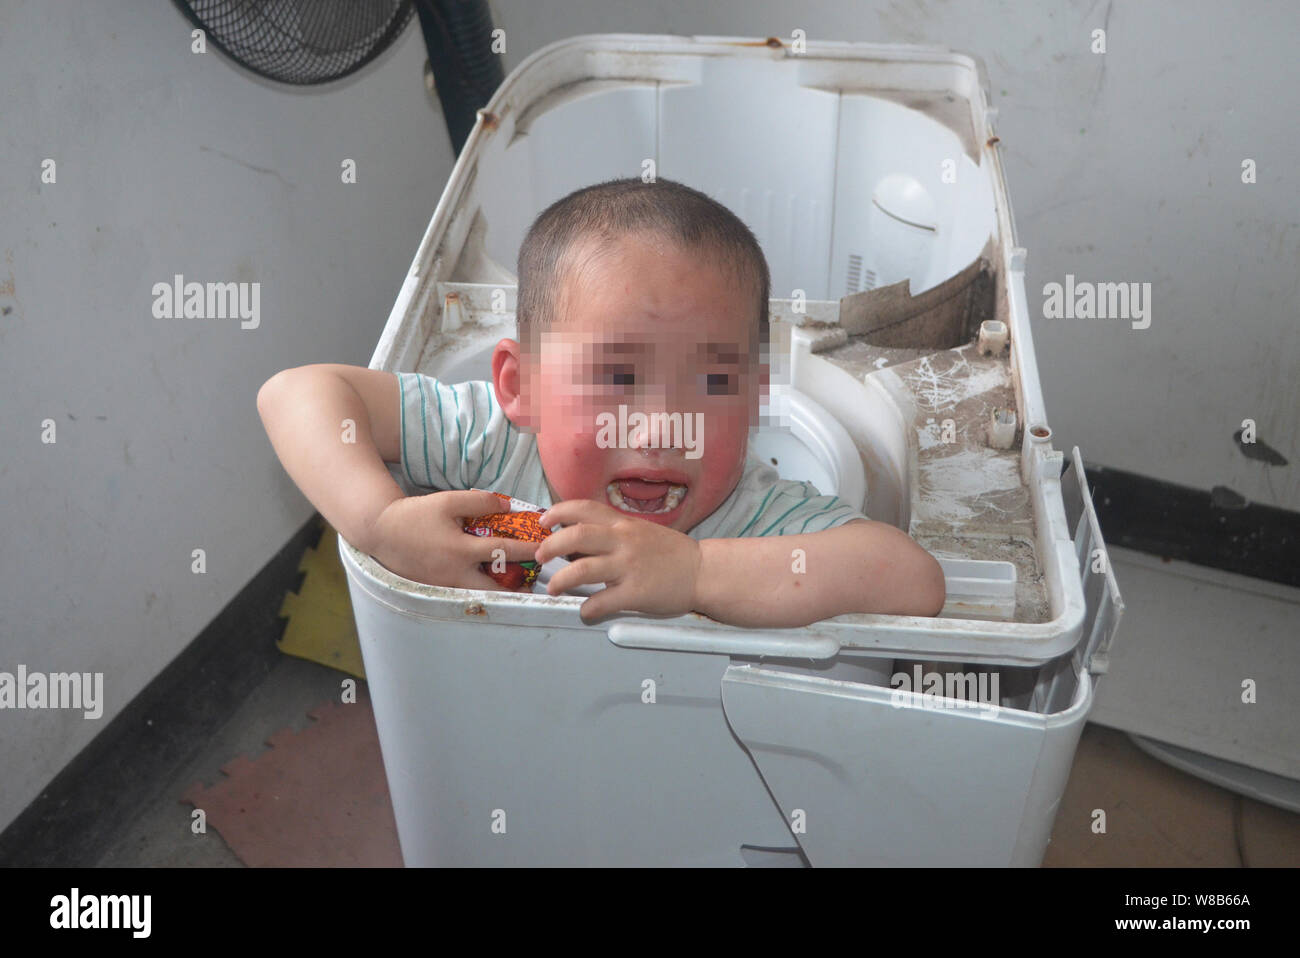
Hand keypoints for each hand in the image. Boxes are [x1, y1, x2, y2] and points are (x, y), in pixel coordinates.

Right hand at [368, 490, 541, 591]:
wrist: (381, 531)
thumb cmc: (416, 515)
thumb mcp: (447, 501)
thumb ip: (479, 502)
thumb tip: (508, 506)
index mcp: (460, 551)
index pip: (503, 551)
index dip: (526, 549)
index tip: (543, 548)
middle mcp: (455, 574)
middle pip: (495, 589)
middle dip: (516, 589)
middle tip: (533, 583)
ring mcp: (445, 585)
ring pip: (480, 594)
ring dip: (498, 590)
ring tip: (516, 584)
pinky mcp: (436, 589)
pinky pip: (464, 592)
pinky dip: (478, 588)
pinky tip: (487, 581)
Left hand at [534, 499, 702, 623]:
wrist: (703, 571)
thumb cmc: (671, 552)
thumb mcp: (640, 531)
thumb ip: (612, 532)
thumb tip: (578, 540)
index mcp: (623, 524)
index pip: (583, 508)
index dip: (558, 513)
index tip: (544, 522)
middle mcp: (623, 541)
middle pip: (575, 536)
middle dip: (550, 547)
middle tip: (541, 557)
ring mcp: (628, 567)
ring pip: (582, 569)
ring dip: (560, 580)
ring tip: (553, 587)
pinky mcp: (636, 593)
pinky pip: (602, 601)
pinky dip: (587, 609)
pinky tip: (586, 611)